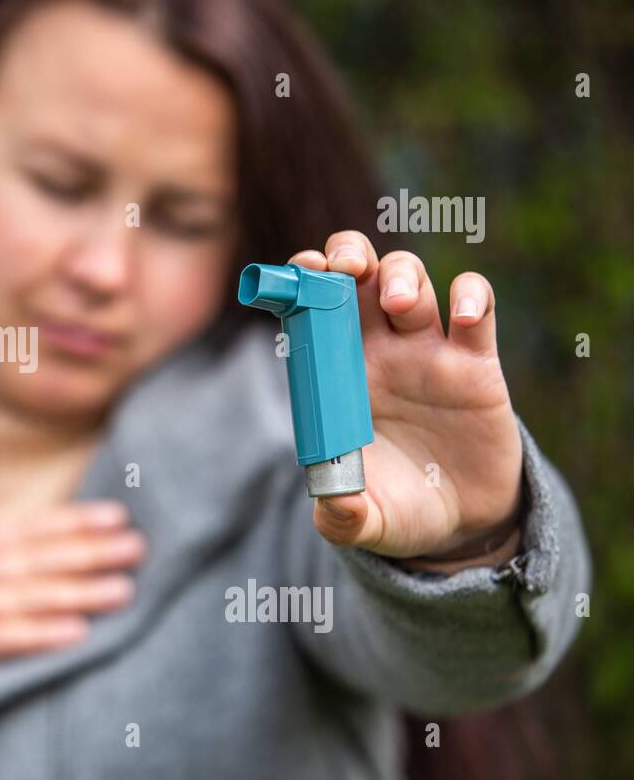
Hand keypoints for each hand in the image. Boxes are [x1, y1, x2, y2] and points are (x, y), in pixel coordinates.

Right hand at [0, 486, 144, 681]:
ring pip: (26, 600)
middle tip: (138, 548)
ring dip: (77, 594)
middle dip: (89, 554)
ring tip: (123, 590)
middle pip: (37, 561)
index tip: (116, 515)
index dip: (74, 521)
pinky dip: (37, 637)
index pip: (28, 528)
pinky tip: (74, 633)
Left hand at [287, 231, 524, 559]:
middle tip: (347, 270)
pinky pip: (477, 306)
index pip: (312, 306)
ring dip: (403, 275)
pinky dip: (472, 296)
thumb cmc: (399, 510)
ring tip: (400, 305)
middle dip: (349, 254)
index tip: (302, 274)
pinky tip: (465, 319)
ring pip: (410, 278)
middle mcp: (377, 350)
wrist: (461, 525)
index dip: (305, 279)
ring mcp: (427, 351)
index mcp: (336, 373)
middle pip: (359, 273)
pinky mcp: (477, 362)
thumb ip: (343, 515)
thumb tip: (334, 504)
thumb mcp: (366, 521)